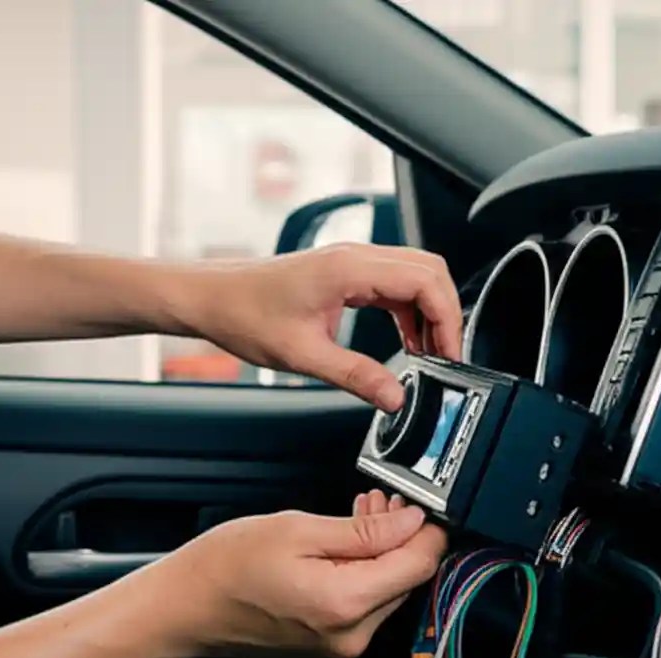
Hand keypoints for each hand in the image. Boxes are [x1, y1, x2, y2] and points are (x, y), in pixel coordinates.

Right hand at [146, 502, 446, 657]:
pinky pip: (365, 601)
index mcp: (345, 603)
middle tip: (382, 501)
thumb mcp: (300, 528)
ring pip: (388, 588)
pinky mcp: (331, 642)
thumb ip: (365, 530)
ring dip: (383, 550)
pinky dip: (365, 569)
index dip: (427, 528)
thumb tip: (412, 522)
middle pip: (407, 577)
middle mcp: (351, 633)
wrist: (187, 606)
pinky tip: (348, 543)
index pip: (419, 564)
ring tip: (362, 514)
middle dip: (402, 535)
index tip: (418, 503)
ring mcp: (341, 642)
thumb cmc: (227, 566)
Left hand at [176, 244, 462, 410]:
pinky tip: (405, 343)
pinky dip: (409, 312)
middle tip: (446, 357)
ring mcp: (352, 262)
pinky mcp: (345, 273)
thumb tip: (395, 397)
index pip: (426, 282)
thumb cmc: (243, 313)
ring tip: (428, 355)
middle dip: (447, 315)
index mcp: (350, 268)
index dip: (448, 320)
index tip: (449, 355)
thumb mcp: (304, 356)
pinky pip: (394, 285)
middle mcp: (356, 257)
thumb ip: (356, 377)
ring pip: (416, 277)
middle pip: (430, 272)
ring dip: (429, 314)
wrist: (210, 297)